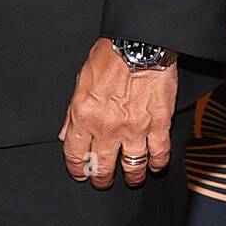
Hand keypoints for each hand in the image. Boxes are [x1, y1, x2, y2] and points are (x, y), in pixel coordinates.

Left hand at [58, 37, 177, 188]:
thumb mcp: (80, 81)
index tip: (79, 173)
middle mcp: (108, 127)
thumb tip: (66, 134)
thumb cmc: (109, 56)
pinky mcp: (159, 125)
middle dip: (100, 179)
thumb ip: (72, 113)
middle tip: (102, 181)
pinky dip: (158, 164)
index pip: (76, 154)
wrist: (139, 44)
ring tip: (130, 178)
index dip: (76, 169)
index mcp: (84, 115)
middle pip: (102, 167)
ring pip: (132, 167)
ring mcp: (135, 129)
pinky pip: (159, 154)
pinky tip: (155, 166)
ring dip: (131, 177)